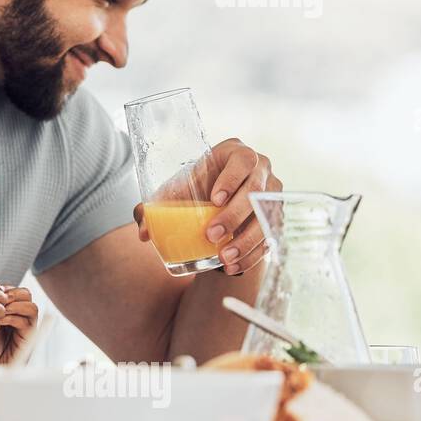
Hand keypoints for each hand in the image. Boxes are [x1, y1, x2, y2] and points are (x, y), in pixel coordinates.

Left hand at [0, 287, 38, 363]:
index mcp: (8, 307)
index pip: (13, 289)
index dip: (3, 289)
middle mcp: (19, 315)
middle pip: (26, 294)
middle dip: (12, 294)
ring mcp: (25, 326)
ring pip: (31, 306)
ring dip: (15, 306)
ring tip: (0, 311)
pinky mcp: (28, 338)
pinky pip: (27, 322)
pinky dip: (13, 318)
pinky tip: (0, 321)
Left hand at [132, 138, 279, 276]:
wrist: (213, 202)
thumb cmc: (193, 190)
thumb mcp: (173, 193)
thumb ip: (153, 208)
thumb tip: (144, 232)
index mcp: (235, 154)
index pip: (243, 160)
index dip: (232, 178)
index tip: (215, 200)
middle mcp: (260, 170)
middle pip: (256, 191)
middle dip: (235, 216)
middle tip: (211, 235)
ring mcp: (272, 194)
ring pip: (267, 218)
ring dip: (246, 241)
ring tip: (224, 259)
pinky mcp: (276, 218)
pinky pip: (271, 237)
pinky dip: (253, 255)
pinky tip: (235, 267)